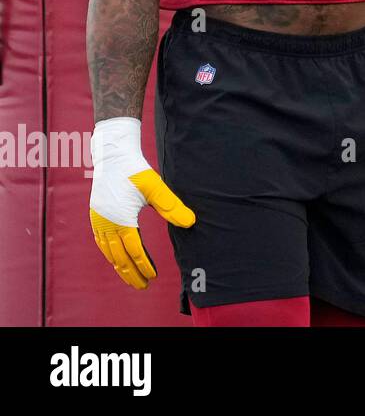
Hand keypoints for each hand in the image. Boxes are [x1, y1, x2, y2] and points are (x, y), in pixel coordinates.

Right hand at [89, 118, 194, 288]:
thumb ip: (171, 206)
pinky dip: (109, 254)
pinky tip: (116, 259)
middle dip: (130, 273)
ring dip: (119, 266)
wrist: (113, 155)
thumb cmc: (135, 170)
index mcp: (121, 219)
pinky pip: (101, 242)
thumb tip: (190, 222)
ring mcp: (98, 220)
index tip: (152, 276)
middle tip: (142, 286)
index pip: (134, 250)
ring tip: (130, 277)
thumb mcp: (155, 188)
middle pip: (118, 256)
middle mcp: (106, 223)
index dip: (143, 265)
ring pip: (108, 252)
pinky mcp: (96, 216)